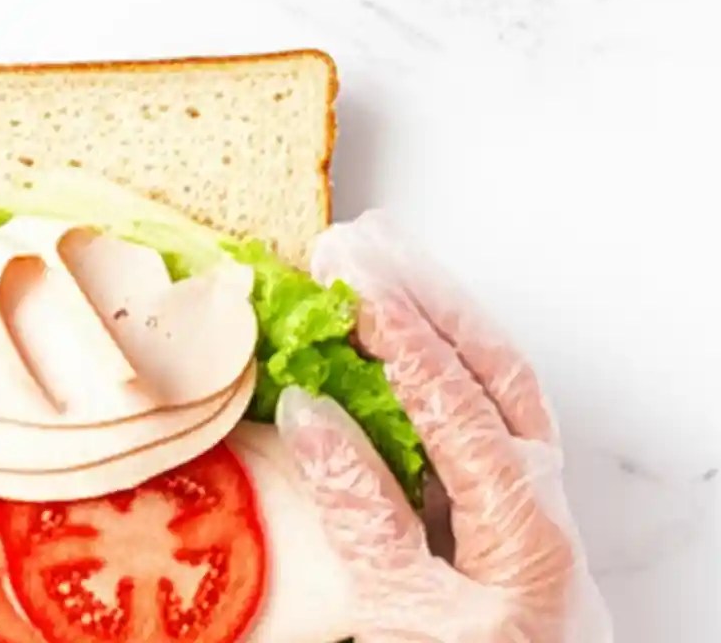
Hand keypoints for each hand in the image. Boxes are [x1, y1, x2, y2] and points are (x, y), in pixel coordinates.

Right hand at [277, 212, 612, 641]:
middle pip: (490, 363)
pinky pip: (477, 404)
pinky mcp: (500, 497)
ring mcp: (523, 488)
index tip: (350, 280)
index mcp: (521, 517)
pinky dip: (438, 351)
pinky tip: (399, 332)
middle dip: (423, 291)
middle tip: (357, 241)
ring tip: (380, 252)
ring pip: (493, 373)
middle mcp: (534, 487)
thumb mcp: (404, 613)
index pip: (457, 399)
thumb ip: (363, 514)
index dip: (401, 334)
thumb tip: (312, 415)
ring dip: (438, 306)